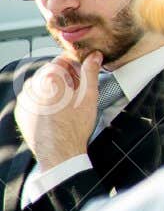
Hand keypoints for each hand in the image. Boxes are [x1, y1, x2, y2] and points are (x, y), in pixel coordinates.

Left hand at [17, 51, 100, 170]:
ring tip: (68, 105)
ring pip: (42, 86)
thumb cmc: (74, 127)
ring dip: (54, 90)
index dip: (76, 67)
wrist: (59, 153)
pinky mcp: (22, 112)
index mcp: (49, 78)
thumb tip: (94, 57)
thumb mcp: (89, 96)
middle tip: (78, 92)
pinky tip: (57, 112)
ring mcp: (25, 100)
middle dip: (65, 79)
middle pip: (51, 73)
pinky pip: (34, 99)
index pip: (62, 60)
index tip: (83, 75)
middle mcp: (32, 86)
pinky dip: (44, 101)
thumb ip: (91, 72)